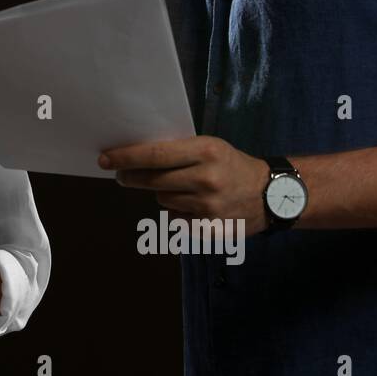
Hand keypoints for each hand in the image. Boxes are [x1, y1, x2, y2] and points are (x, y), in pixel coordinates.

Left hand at [99, 135, 270, 234]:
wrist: (271, 195)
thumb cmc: (232, 165)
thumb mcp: (210, 147)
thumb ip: (178, 151)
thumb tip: (134, 156)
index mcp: (206, 151)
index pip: (156, 154)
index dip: (127, 157)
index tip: (105, 158)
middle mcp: (206, 178)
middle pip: (152, 180)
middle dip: (130, 177)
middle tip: (121, 174)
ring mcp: (208, 206)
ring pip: (162, 199)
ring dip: (161, 192)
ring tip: (181, 186)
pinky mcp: (209, 227)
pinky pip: (175, 218)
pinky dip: (177, 211)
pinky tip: (194, 205)